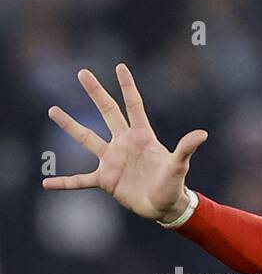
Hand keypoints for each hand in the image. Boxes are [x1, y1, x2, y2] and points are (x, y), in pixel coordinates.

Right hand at [42, 63, 207, 222]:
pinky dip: (64, 182)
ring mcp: (112, 161)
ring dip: (70, 125)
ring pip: (86, 139)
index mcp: (141, 137)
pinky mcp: (105, 180)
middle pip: (107, 112)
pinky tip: (47, 183)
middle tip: (82, 73)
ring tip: (53, 110)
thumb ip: (185, 149)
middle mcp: (123, 144)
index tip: (120, 66)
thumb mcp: (178, 166)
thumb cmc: (173, 185)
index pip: (133, 106)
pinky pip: (79, 181)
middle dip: (95, 92)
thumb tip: (202, 134)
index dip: (127, 86)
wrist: (165, 207)